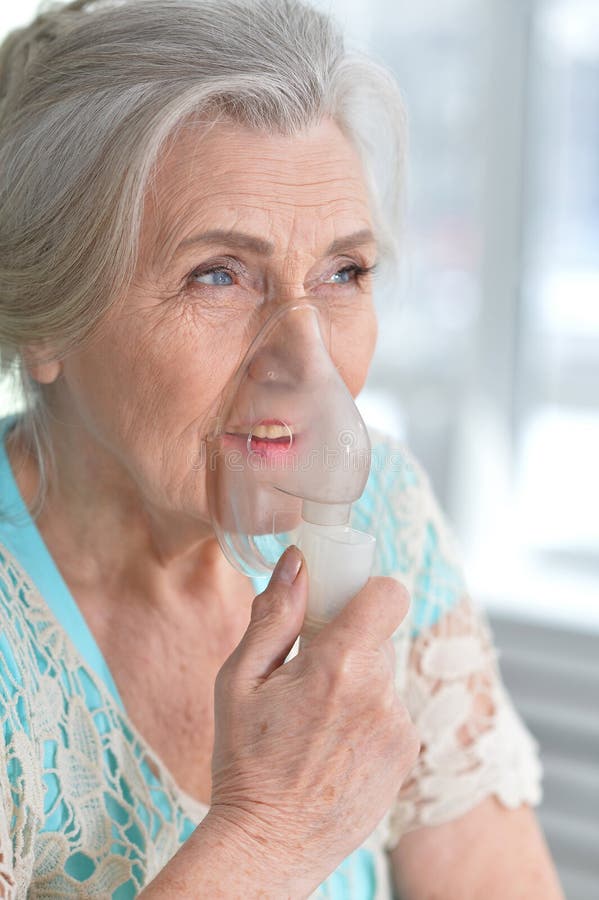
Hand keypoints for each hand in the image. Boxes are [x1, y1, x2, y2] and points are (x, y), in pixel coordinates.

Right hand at [208, 545, 420, 895]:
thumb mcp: (239, 680)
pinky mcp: (407, 755)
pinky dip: (369, 718)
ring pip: (384, 676)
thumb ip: (273, 615)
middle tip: (309, 675)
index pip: (388, 594)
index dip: (366, 592)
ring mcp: (399, 727)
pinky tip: (334, 746)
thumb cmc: (245, 761)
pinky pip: (392, 712)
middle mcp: (380, 693)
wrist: (270, 845)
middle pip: (379, 637)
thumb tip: (297, 561)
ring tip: (317, 722)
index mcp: (338, 665)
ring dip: (358, 684)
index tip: (342, 606)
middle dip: (348, 644)